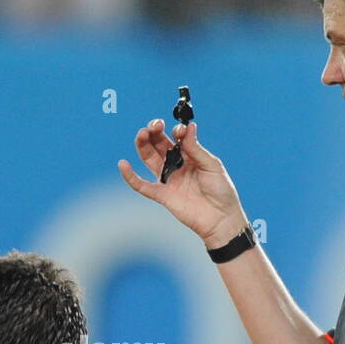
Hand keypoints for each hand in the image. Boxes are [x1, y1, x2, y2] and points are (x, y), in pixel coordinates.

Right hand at [118, 120, 249, 247]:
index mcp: (190, 155)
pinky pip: (142, 186)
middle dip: (154, 132)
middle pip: (158, 144)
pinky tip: (123, 165)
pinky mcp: (162, 195)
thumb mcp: (211, 165)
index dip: (176, 132)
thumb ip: (196, 148)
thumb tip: (188, 127)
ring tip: (142, 133)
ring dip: (142, 144)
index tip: (180, 131)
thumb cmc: (221, 191)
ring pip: (149, 158)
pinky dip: (130, 177)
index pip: (176, 138)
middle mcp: (176, 165)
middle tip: (155, 125)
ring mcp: (168, 179)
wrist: (221, 218)